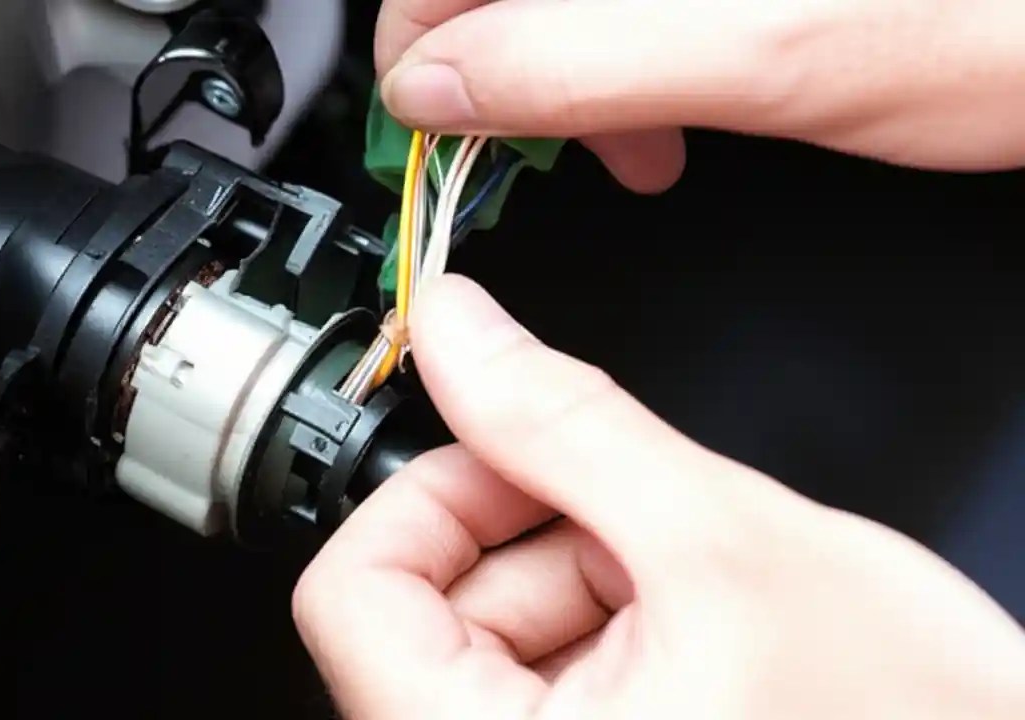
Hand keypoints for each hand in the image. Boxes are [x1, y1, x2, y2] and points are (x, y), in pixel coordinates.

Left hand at [293, 276, 1024, 719]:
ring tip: (689, 587)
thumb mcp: (722, 538)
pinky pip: (533, 680)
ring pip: (483, 640)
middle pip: (418, 611)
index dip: (425, 494)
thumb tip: (460, 330)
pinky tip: (687, 623)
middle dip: (527, 535)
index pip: (347, 597)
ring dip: (574, 576)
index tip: (504, 453)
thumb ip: (564, 421)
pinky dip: (596, 622)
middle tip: (633, 523)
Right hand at [374, 0, 1024, 192]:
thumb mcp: (759, 56)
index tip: (441, 136)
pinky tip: (669, 108)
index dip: (420, 56)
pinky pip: (615, 14)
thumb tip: (436, 89)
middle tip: (542, 155)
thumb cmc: (991, 17)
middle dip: (499, 76)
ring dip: (565, 82)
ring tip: (634, 148)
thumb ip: (571, 63)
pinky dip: (620, 66)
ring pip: (553, 6)